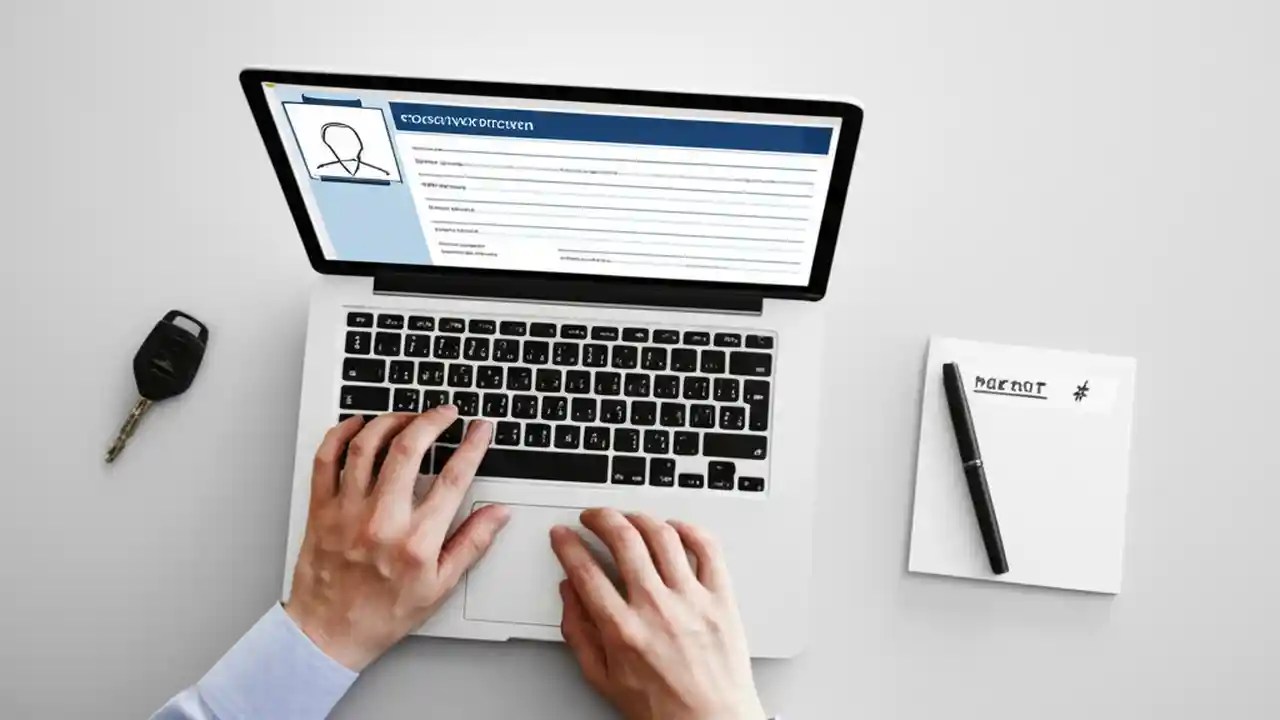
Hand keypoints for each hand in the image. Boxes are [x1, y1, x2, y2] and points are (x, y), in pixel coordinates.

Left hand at [284, 408, 509, 670]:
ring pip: (367, 446)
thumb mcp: (441, 586)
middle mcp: (382, 520)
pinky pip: (326, 459)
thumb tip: (498, 513)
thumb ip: (472, 543)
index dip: (473, 446)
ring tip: (407, 416)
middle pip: (408, 449)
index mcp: (417, 540)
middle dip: (432, 420)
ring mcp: (348, 511)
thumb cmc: (383, 613)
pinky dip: (341, 434)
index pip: (453, 478)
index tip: (481, 429)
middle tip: (445, 412)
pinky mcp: (322, 509)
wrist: (330, 632)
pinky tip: (358, 425)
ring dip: (390, 421)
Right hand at [551, 509, 765, 719]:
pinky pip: (708, 548)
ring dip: (639, 517)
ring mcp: (692, 599)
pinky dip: (689, 529)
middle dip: (600, 518)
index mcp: (623, 630)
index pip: (585, 570)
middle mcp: (657, 608)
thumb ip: (579, 634)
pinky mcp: (721, 598)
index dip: (567, 545)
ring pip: (662, 535)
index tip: (562, 536)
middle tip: (592, 517)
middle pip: (623, 539)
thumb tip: (569, 594)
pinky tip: (674, 527)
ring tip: (628, 518)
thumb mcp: (603, 679)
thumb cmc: (662, 707)